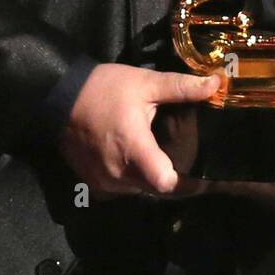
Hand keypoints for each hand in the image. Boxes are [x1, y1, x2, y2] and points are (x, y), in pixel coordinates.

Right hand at [56, 63, 221, 199]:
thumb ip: (181, 88)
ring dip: (152, 177)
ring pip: (140, 190)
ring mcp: (104, 181)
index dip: (189, 183)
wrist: (58, 96)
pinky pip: (123, 188)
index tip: (204, 175)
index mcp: (134, 149)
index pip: (167, 182)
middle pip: (157, 189)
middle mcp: (118, 173)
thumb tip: (216, 84)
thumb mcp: (145, 83)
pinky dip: (134, 178)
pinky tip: (138, 159)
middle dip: (174, 177)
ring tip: (162, 156)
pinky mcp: (93, 182)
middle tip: (187, 160)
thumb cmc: (103, 89)